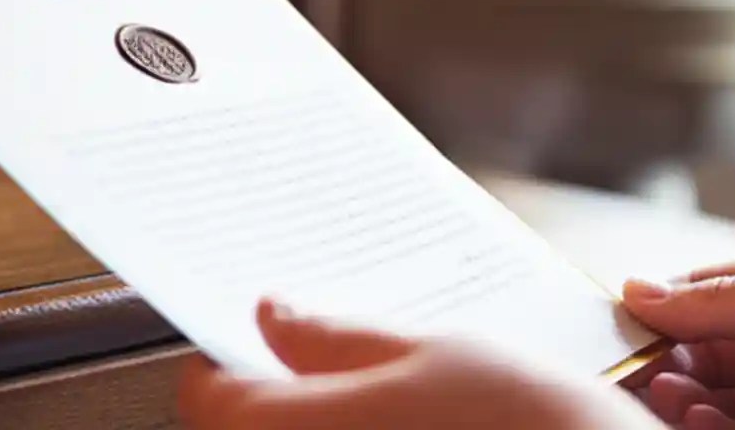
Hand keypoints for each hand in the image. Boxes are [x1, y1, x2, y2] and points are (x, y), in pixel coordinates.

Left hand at [178, 299, 662, 429]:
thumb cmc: (528, 425)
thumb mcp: (430, 353)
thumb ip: (336, 338)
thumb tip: (274, 316)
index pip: (206, 396)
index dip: (225, 357)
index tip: (254, 337)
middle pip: (246, 428)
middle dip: (277, 388)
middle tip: (326, 352)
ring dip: (321, 414)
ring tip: (383, 391)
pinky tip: (408, 421)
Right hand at [622, 239, 734, 428]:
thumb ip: (720, 298)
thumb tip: (638, 291)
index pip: (707, 301)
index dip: (663, 314)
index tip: (622, 331)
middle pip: (707, 356)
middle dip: (669, 364)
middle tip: (636, 374)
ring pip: (721, 402)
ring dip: (686, 402)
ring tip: (666, 399)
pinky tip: (698, 421)